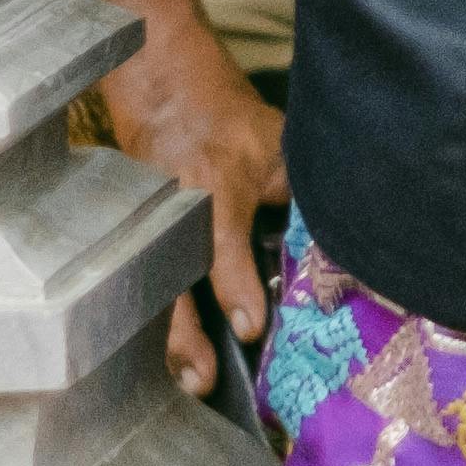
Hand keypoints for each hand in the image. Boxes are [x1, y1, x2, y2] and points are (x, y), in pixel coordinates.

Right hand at [94, 0, 284, 401]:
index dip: (234, 285)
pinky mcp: (131, 233)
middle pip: (171, 280)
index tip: (249, 327)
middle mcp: (173, 208)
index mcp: (214, 182)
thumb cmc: (228, 119)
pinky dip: (153, 321)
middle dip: (185, 334)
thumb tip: (334, 242)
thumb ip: (298, 194)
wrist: (161, 85)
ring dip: (167, 339)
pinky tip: (167, 358)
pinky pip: (143, 284)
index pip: (221, 241)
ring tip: (188, 379)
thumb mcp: (275, 145)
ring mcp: (145, 223)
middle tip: (204, 379)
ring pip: (149, 289)